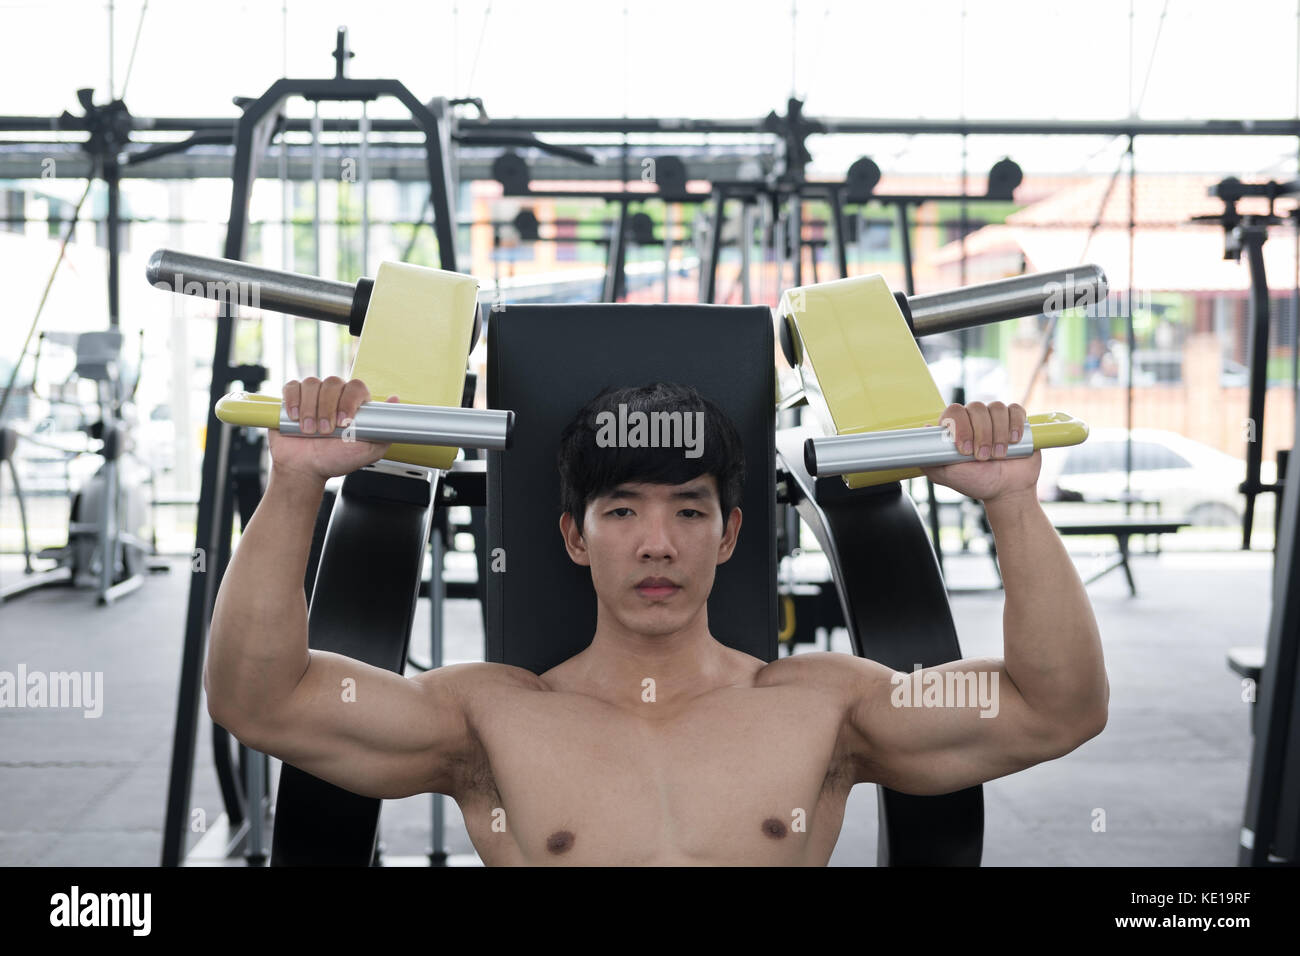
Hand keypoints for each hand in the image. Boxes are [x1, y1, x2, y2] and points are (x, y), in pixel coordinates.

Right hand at [267, 376, 397, 481]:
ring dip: (310, 409)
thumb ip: (384, 429)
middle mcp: (334, 396)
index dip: (349, 401)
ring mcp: (313, 396)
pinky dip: (293, 400)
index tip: (344, 423)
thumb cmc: (336, 460)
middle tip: (325, 431)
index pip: (356, 387)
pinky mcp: (293, 399)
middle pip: (333, 383)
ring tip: (310, 430)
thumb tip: (394, 400)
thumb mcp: (367, 451)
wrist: (306, 469)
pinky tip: (294, 418)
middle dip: (328, 408)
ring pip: (312, 384)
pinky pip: (293, 387)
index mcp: (353, 404)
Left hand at [920, 401, 1040, 502]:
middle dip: (981, 434)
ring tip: (999, 455)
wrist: (1006, 491)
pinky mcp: (1016, 421)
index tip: (965, 450)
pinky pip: (1015, 410)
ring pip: (996, 408)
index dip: (961, 427)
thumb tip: (925, 429)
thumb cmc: (976, 482)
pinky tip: (1013, 441)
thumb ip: (931, 457)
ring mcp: (996, 419)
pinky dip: (1015, 424)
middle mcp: (975, 420)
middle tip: (982, 457)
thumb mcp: (947, 475)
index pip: (954, 411)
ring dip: (998, 434)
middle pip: (976, 408)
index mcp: (956, 428)